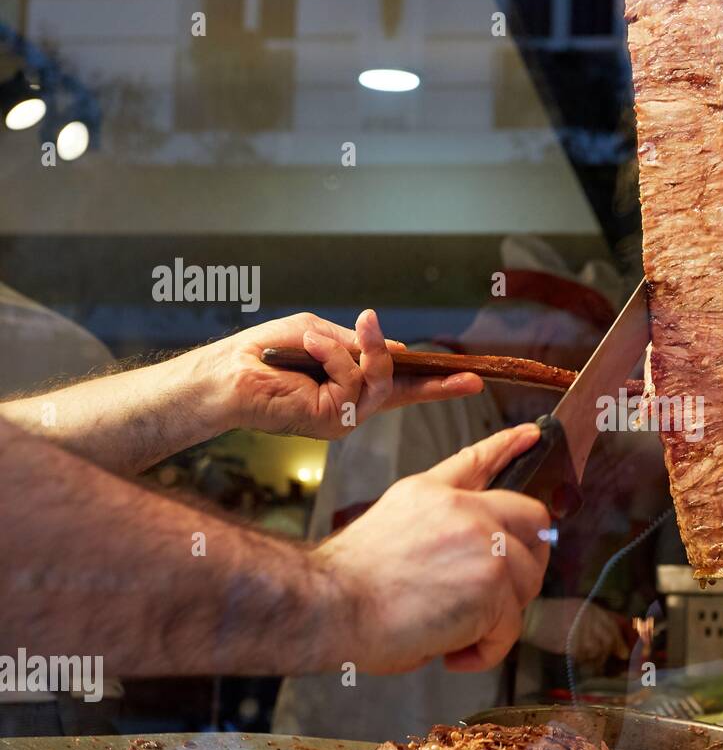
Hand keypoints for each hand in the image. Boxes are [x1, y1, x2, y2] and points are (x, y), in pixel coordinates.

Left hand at [201, 310, 483, 439]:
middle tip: (467, 377)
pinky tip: (311, 345)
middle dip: (436, 383)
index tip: (470, 379)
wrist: (225, 375)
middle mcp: (354, 406)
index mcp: (352, 385)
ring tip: (344, 328)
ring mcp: (345, 416)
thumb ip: (355, 342)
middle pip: (405, 391)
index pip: (401, 385)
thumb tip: (399, 349)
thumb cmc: (264, 353)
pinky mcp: (332, 420)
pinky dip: (333, 355)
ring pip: (380, 381)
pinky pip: (351, 380)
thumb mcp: (318, 333)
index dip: (436, 383)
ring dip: (364, 348)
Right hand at [314, 424, 551, 674]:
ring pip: (526, 581)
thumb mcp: (390, 532)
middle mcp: (462, 508)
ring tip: (456, 635)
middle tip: (501, 598)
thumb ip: (436, 533)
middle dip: (528, 561)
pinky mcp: (493, 580)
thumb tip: (467, 568)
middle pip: (531, 519)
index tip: (530, 435)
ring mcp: (483, 540)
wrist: (327, 604)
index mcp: (429, 493)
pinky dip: (487, 650)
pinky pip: (511, 625)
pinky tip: (454, 653)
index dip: (507, 447)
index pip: (476, 462)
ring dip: (499, 617)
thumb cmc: (345, 588)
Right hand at [524, 597, 628, 663]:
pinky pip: (582, 656)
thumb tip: (613, 639)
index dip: (620, 640)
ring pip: (596, 650)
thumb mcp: (577, 610)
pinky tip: (581, 660)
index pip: (611, 625)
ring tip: (594, 661)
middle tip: (617, 659)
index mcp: (590, 608)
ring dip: (597, 658)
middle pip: (607, 638)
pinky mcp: (569, 643)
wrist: (532, 617)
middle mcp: (587, 618)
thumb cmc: (554, 614)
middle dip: (614, 651)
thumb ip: (594, 620)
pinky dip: (584, 661)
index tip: (624, 651)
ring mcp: (578, 630)